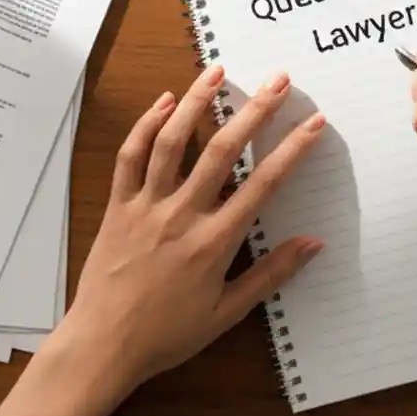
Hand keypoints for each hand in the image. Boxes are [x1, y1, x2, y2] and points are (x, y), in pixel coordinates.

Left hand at [0, 66, 325, 415]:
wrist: (103, 344)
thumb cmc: (167, 334)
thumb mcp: (227, 312)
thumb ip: (271, 274)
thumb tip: (312, 244)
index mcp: (214, 242)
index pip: (264, 184)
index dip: (293, 149)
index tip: (313, 122)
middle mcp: (182, 215)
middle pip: (223, 150)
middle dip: (254, 110)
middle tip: (277, 79)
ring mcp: (146, 206)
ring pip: (173, 141)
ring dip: (198, 102)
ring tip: (217, 71)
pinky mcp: (118, 205)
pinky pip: (131, 156)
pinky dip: (147, 124)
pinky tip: (165, 101)